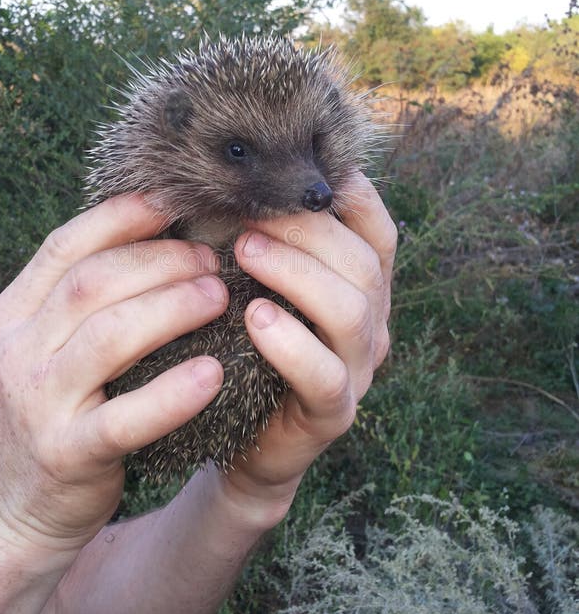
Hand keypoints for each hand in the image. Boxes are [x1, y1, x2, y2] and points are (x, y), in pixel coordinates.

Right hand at [0, 194, 227, 560]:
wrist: (13, 511)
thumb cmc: (52, 414)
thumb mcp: (48, 349)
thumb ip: (82, 301)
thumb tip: (155, 237)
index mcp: (13, 315)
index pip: (65, 246)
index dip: (122, 218)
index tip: (172, 204)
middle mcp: (18, 351)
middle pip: (93, 282)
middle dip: (161, 260)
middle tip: (212, 259)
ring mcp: (38, 403)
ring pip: (110, 336)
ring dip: (172, 308)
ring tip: (219, 296)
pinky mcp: (67, 454)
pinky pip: (125, 416)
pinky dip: (172, 392)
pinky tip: (213, 372)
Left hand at [222, 173, 395, 520]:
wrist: (238, 440)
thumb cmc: (244, 348)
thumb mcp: (257, 287)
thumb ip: (265, 242)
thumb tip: (234, 180)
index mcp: (361, 287)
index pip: (377, 228)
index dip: (350, 195)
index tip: (300, 173)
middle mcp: (371, 323)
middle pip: (362, 262)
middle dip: (305, 230)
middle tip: (247, 219)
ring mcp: (359, 370)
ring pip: (351, 311)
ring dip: (296, 274)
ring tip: (245, 253)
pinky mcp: (335, 413)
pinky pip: (325, 375)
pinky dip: (291, 343)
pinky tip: (254, 319)